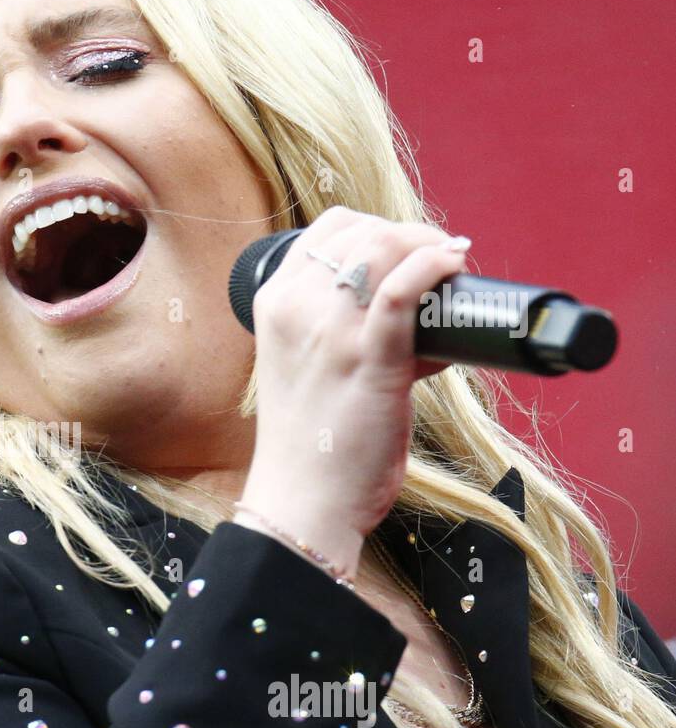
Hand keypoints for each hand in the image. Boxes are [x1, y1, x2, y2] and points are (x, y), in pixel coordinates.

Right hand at [235, 207, 469, 570]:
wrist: (302, 499)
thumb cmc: (311, 442)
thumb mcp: (304, 368)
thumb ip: (341, 332)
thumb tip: (419, 312)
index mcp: (273, 305)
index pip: (329, 230)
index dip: (378, 227)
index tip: (407, 248)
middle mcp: (295, 309)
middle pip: (362, 232)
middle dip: (412, 234)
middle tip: (442, 258)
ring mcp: (330, 331)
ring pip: (383, 248)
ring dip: (430, 245)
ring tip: (454, 265)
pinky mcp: (367, 358)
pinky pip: (403, 289)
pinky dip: (434, 266)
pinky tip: (454, 269)